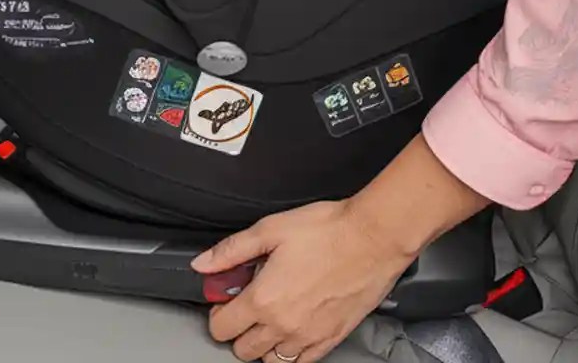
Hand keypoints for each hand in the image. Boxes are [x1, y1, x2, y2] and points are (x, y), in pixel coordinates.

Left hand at [190, 200, 415, 362]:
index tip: (227, 300)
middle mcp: (283, 325)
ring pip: (271, 361)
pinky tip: (295, 329)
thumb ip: (231, 250)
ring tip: (272, 319)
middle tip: (249, 307)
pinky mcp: (332, 339)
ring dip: (264, 345)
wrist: (374, 238)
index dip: (219, 312)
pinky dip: (292, 352)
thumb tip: (203, 264)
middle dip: (239, 330)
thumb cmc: (328, 230)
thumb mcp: (271, 229)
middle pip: (242, 349)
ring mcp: (309, 336)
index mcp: (263, 299)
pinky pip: (301, 362)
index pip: (221, 328)